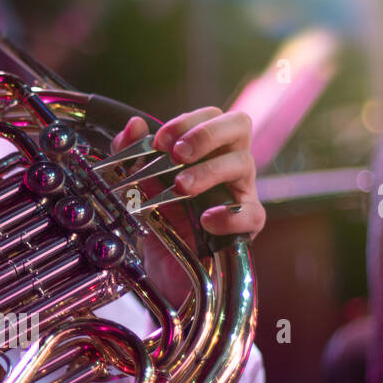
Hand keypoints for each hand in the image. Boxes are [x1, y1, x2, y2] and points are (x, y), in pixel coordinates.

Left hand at [111, 108, 264, 238]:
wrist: (163, 266)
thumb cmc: (160, 218)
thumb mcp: (139, 184)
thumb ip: (131, 153)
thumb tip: (134, 125)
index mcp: (207, 148)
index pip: (211, 116)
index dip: (186, 122)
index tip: (160, 141)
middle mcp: (229, 163)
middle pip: (239, 125)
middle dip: (206, 134)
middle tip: (177, 154)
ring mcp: (240, 192)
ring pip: (244, 163)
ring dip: (209, 171)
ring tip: (182, 186)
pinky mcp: (246, 226)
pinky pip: (251, 214)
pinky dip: (230, 215)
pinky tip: (207, 219)